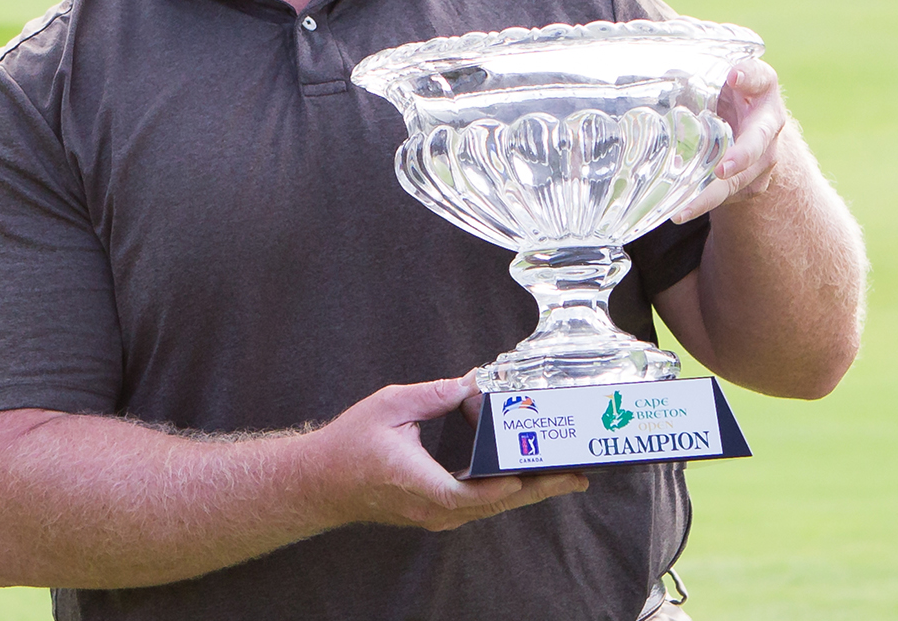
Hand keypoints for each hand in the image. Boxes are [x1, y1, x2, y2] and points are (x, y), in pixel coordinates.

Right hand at [306, 375, 586, 531]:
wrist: (320, 482)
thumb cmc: (350, 445)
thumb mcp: (391, 406)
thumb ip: (435, 394)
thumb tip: (473, 382)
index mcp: (417, 482)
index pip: (467, 493)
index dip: (501, 486)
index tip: (531, 475)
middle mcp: (431, 508)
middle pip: (493, 504)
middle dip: (538, 489)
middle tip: (576, 475)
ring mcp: (434, 515)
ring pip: (490, 507)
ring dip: (527, 492)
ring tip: (564, 477)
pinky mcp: (434, 513)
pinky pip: (478, 506)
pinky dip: (506, 492)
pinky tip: (526, 480)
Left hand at [671, 58, 786, 224]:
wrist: (748, 122)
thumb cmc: (726, 92)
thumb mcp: (716, 74)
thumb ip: (697, 70)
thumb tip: (657, 72)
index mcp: (762, 89)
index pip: (759, 77)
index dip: (748, 77)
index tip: (732, 76)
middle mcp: (769, 124)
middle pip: (758, 143)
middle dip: (741, 157)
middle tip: (723, 169)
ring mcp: (764, 156)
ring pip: (741, 179)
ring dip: (713, 194)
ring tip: (683, 210)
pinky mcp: (752, 182)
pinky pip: (729, 195)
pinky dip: (704, 203)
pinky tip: (679, 211)